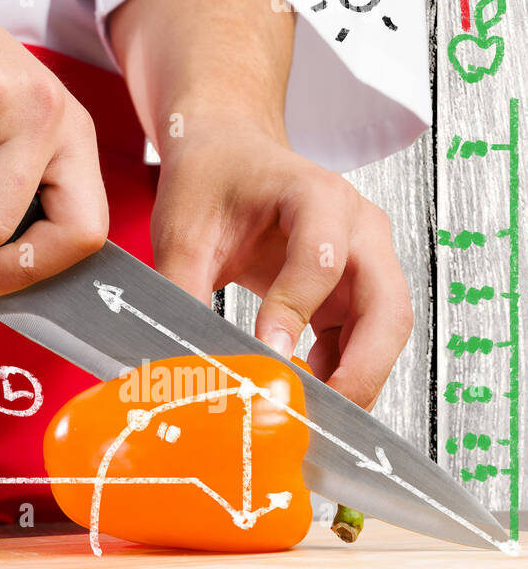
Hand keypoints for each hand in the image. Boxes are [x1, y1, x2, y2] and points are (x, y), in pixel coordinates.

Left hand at [151, 127, 413, 408]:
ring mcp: (365, 257)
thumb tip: (182, 359)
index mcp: (316, 194)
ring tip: (310, 416)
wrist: (226, 152)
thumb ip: (183, 290)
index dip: (294, 311)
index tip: (265, 354)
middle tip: (323, 414)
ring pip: (385, 328)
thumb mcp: (183, 230)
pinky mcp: (354, 287)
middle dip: (361, 367)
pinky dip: (342, 370)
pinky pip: (364, 337)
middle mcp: (358, 225)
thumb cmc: (211, 178)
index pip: (320, 259)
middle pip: (386, 304)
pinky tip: (304, 394)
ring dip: (357, 376)